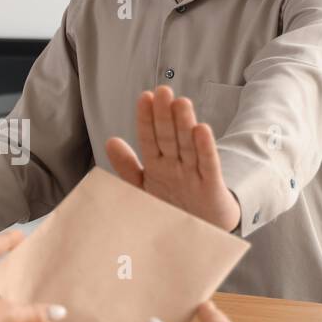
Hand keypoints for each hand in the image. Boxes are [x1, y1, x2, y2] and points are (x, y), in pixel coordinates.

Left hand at [104, 85, 240, 230]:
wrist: (203, 230)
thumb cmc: (173, 205)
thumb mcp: (145, 187)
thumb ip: (127, 167)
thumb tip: (110, 141)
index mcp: (157, 164)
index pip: (150, 138)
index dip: (146, 119)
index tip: (144, 97)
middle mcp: (176, 164)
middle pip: (169, 137)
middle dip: (165, 115)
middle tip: (163, 91)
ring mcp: (194, 173)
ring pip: (188, 145)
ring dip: (184, 124)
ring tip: (181, 102)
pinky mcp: (211, 185)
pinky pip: (208, 165)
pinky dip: (205, 148)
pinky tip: (202, 130)